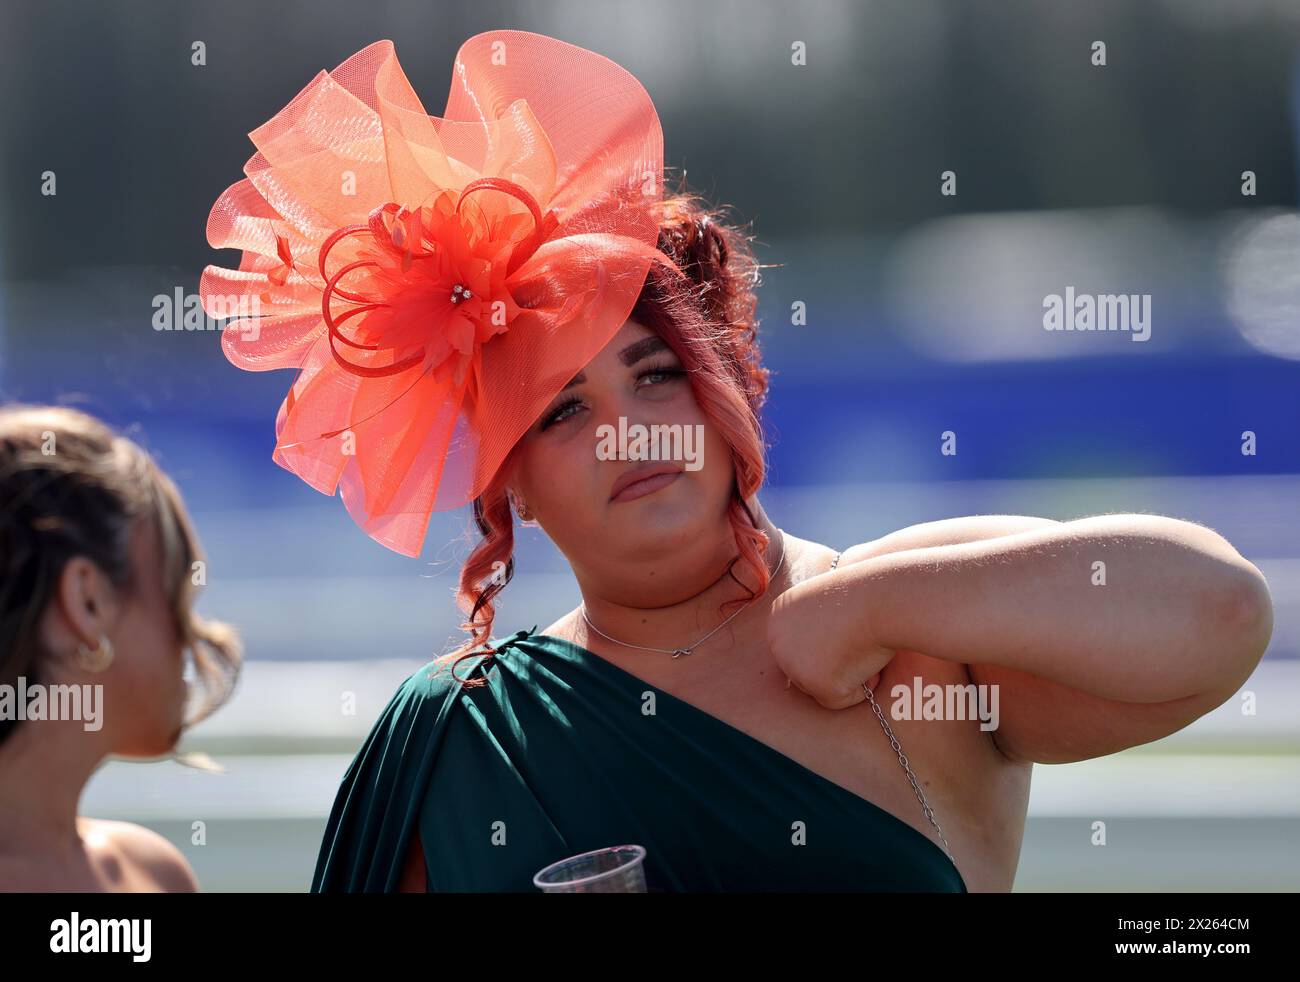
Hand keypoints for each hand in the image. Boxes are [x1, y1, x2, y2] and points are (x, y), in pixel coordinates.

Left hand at [766, 567, 896, 709]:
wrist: (885, 598)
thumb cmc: (867, 595)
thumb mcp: (829, 601)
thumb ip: (816, 625)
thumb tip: (823, 647)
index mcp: (778, 617)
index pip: (800, 648)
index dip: (829, 643)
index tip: (845, 626)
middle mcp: (776, 641)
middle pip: (805, 671)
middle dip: (836, 664)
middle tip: (856, 639)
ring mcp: (793, 664)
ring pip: (821, 688)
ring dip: (847, 675)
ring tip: (862, 645)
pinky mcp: (815, 685)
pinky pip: (840, 700)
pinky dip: (860, 687)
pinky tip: (866, 659)